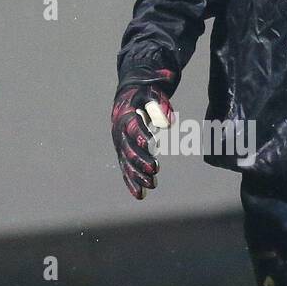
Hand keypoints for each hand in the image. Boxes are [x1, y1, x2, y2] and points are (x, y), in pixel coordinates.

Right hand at [111, 71, 174, 198]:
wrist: (130, 94)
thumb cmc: (145, 91)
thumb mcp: (152, 90)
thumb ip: (159, 103)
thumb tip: (167, 122)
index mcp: (126, 113)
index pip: (132, 126)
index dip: (140, 134)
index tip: (151, 143)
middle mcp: (119, 131)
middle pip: (128, 148)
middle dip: (140, 160)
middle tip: (155, 170)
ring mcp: (120, 143)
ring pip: (126, 162)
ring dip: (138, 175)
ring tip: (152, 185)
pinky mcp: (123, 152)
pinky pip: (126, 169)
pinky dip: (132, 182)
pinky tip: (140, 195)